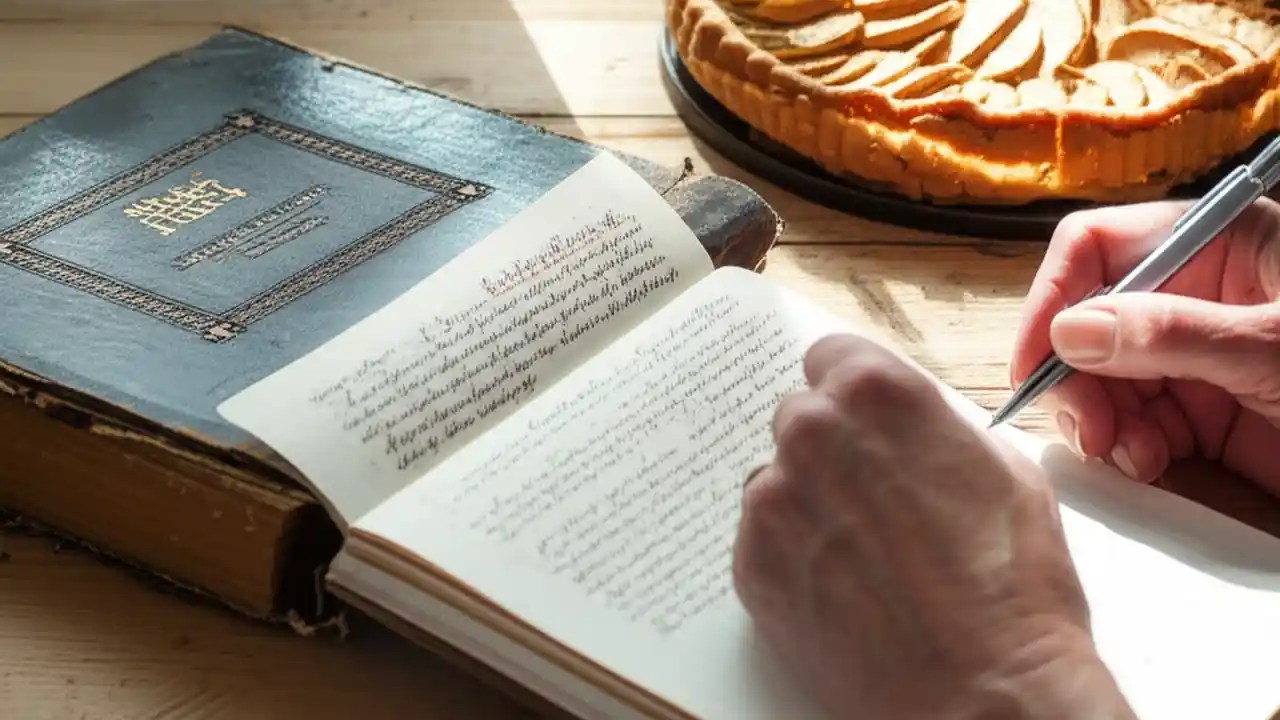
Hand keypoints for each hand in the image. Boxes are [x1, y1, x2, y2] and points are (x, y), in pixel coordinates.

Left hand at [733, 335, 1133, 719]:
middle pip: (799, 416)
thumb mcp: (1004, 469)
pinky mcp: (751, 562)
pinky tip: (840, 587)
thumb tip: (908, 428)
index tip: (860, 416)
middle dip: (829, 446)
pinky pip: (761, 537)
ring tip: (862, 554)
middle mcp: (811, 433)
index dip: (850, 389)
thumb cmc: (1013, 584)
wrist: (983, 690)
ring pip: (775, 479)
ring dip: (806, 502)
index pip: (829, 356)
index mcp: (876, 393)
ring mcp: (772, 499)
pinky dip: (791, 555)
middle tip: (871, 496)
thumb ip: (934, 428)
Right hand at [1011, 199, 1279, 495]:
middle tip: (1090, 431)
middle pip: (1089, 318)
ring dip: (1101, 418)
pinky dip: (1128, 445)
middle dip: (1079, 374)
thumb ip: (1175, 335)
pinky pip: (1135, 420)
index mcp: (1221, 243)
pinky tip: (1148, 463)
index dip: (1053, 297)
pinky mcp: (1205, 412)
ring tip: (1130, 456)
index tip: (1036, 363)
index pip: (1099, 247)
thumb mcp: (1278, 349)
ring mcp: (1197, 355)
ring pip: (1103, 376)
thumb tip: (1070, 331)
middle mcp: (1197, 293)